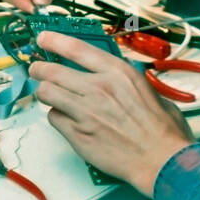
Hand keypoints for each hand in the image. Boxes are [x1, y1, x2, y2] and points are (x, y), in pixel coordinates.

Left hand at [28, 31, 194, 196]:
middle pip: (52, 70)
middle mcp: (98, 88)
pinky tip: (66, 119)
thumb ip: (125, 80)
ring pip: (47, 93)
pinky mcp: (78, 134)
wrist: (162, 160)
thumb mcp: (148, 89)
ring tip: (48, 94)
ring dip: (45, 92)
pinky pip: (54, 118)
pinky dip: (57, 116)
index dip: (54, 41)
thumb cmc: (162, 129)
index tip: (43, 38)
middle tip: (37, 70)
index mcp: (118, 73)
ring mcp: (85, 111)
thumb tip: (113, 76)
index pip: (76, 48)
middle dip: (40, 68)